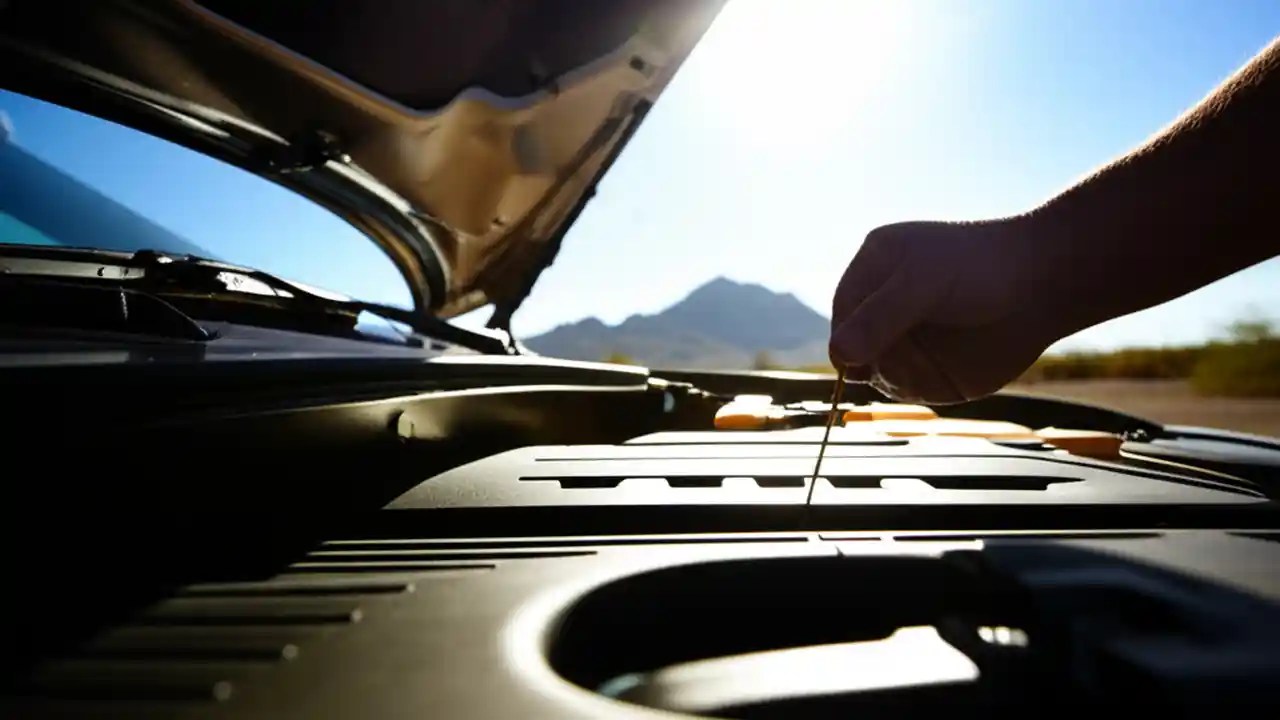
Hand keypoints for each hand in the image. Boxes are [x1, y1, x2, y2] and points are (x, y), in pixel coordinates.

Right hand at [829, 220, 1059, 403]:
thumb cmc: (983, 268)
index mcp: (873, 271)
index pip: (844, 315)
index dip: (851, 338)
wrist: (1045, 282)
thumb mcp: (924, 282)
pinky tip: (939, 374)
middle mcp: (883, 308)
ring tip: (930, 364)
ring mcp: (906, 340)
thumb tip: (839, 354)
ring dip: (898, 378)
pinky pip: (906, 391)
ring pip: (879, 375)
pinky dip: (916, 390)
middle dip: (878, 361)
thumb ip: (880, 317)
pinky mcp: (929, 368)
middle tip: (906, 357)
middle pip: (856, 351)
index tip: (869, 354)